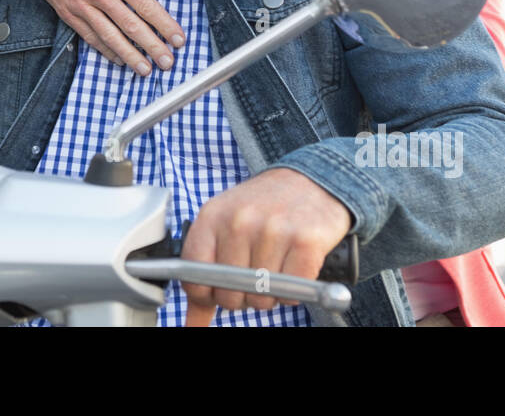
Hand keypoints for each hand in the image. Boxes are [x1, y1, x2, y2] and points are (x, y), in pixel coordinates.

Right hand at [0, 0, 185, 74]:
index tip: (179, 39)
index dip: (164, 25)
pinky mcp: (67, 13)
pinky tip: (117, 59)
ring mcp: (82, 6)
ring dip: (130, 55)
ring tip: (145, 70)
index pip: (145, 6)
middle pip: (131, 26)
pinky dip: (104, 50)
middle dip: (152, 47)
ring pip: (110, 37)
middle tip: (167, 63)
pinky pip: (89, 36)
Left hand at [179, 168, 352, 326]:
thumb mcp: (226, 228)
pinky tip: (295, 270)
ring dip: (270, 294)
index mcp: (212, 215)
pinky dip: (294, 292)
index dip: (205, 294)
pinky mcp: (305, 241)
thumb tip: (191, 324)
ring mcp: (273, 229)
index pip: (193, 275)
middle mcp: (239, 220)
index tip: (217, 291)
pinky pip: (291, 293)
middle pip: (229, 294)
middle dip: (243, 297)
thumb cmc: (265, 208)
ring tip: (276, 269)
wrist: (313, 180)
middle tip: (255, 277)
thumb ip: (205, 275)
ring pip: (261, 297)